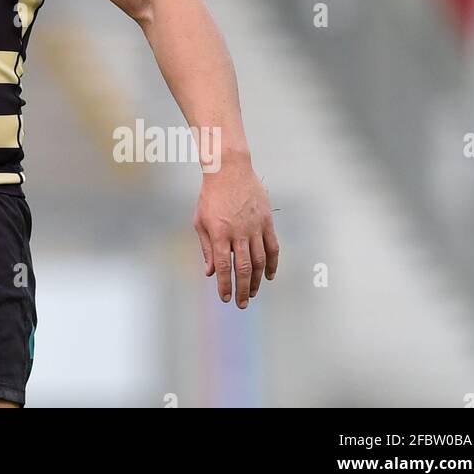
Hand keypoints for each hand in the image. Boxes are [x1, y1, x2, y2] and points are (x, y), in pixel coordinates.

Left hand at [194, 154, 278, 307]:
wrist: (229, 170)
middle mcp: (238, 232)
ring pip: (260, 261)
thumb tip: (209, 272)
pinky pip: (273, 247)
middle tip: (242, 303)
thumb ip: (206, 247)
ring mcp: (255, 227)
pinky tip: (269, 276)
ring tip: (253, 293)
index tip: (225, 298)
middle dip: (243, 289)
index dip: (225, 284)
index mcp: (219, 233)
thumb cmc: (211, 195)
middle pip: (244, 268)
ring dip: (257, 280)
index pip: (223, 266)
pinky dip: (272, 264)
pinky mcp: (267, 221)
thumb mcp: (200, 220)